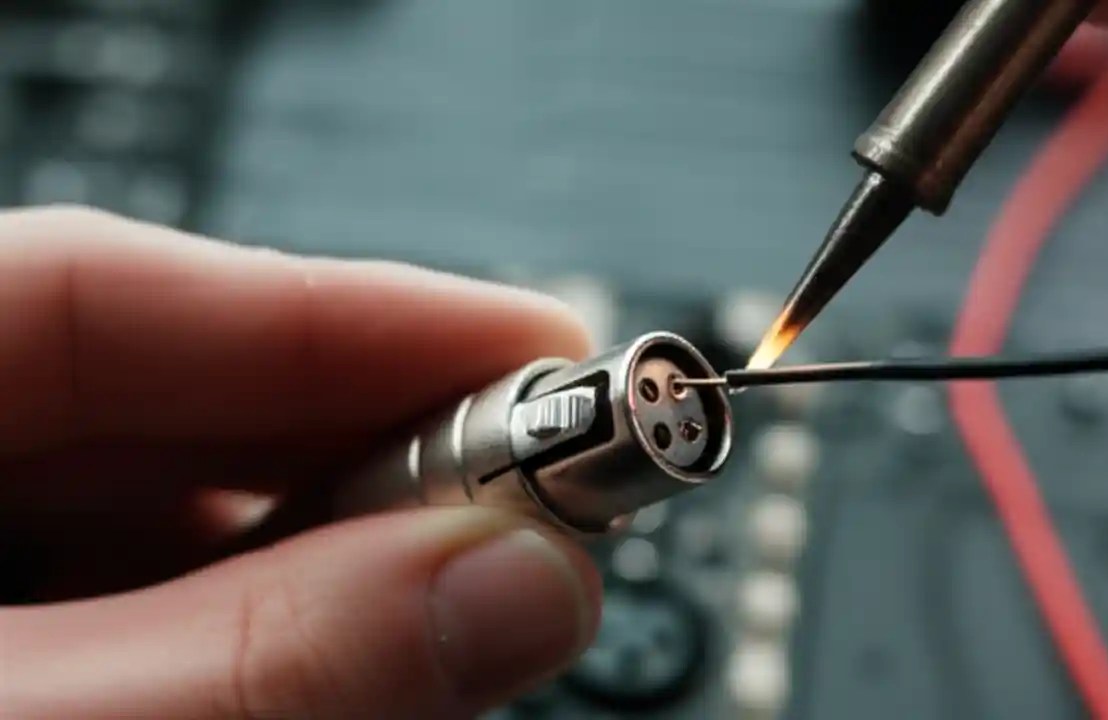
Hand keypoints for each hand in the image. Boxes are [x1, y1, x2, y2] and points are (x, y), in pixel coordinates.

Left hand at [0, 207, 601, 719]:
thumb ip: (256, 656)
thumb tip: (512, 582)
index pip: (99, 285)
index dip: (338, 312)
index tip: (530, 345)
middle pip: (159, 410)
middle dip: (358, 451)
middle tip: (529, 490)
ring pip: (164, 524)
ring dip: (326, 561)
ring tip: (457, 592)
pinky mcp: (15, 666)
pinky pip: (141, 614)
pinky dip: (255, 637)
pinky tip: (342, 658)